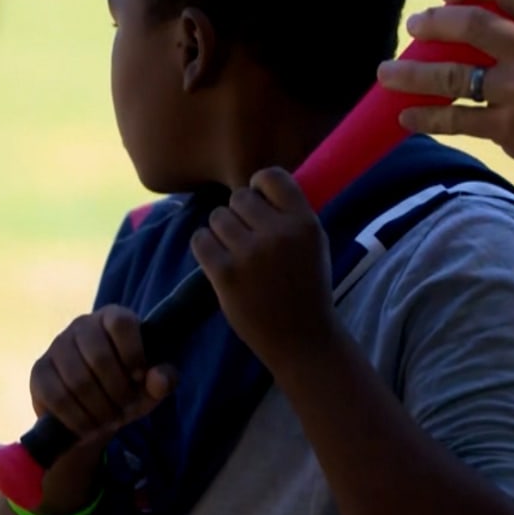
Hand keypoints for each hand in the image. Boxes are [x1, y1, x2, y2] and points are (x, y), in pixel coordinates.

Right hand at [30, 306, 176, 443]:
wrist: (92, 414)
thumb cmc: (127, 391)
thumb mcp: (151, 389)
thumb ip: (163, 381)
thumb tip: (158, 377)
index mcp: (112, 318)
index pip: (120, 323)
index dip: (132, 352)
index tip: (138, 378)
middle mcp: (81, 325)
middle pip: (98, 356)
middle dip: (116, 392)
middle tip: (123, 408)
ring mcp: (56, 346)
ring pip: (78, 380)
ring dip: (98, 409)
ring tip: (108, 420)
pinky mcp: (39, 371)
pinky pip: (57, 397)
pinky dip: (78, 418)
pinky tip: (88, 425)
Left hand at [191, 168, 335, 366]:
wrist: (302, 339)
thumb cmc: (306, 287)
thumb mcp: (313, 242)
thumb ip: (289, 213)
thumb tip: (253, 186)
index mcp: (305, 222)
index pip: (270, 176)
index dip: (258, 188)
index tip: (259, 207)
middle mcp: (278, 233)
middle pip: (238, 198)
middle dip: (238, 215)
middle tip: (247, 240)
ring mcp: (250, 254)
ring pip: (217, 217)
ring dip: (221, 233)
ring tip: (236, 254)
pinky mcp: (225, 273)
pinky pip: (200, 240)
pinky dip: (205, 248)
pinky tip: (219, 262)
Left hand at [376, 0, 513, 195]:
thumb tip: (469, 12)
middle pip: (468, 25)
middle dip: (431, 22)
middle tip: (413, 26)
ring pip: (450, 77)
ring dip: (410, 74)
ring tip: (386, 73)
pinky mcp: (511, 128)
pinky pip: (455, 120)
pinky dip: (425, 118)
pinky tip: (406, 117)